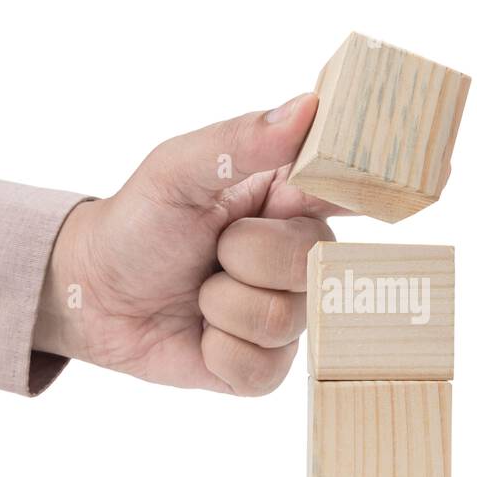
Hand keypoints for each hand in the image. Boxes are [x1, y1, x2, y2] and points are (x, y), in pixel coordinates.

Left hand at [33, 93, 345, 394]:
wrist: (92, 294)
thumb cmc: (139, 222)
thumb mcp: (177, 170)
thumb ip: (240, 140)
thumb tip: (307, 108)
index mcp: (292, 198)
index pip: (351, 191)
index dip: (366, 191)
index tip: (385, 185)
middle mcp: (301, 256)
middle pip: (311, 262)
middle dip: (245, 257)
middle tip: (214, 248)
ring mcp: (288, 314)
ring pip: (283, 319)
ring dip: (222, 307)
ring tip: (199, 292)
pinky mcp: (266, 366)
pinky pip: (263, 368)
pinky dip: (217, 352)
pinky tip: (201, 334)